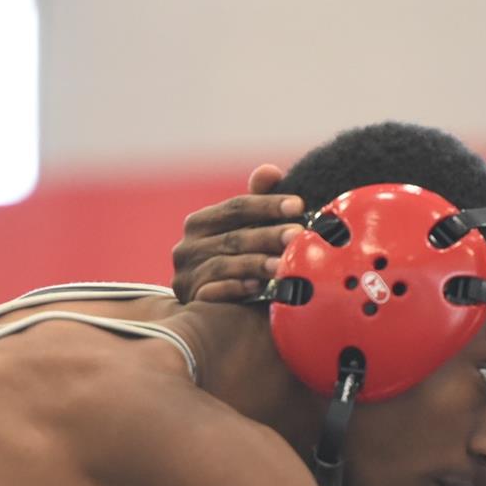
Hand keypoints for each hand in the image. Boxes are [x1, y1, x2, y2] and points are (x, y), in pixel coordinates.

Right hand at [170, 164, 305, 303]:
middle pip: (233, 236)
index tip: (299, 205)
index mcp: (200, 223)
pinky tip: (259, 288)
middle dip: (268, 235)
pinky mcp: (190, 300)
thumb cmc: (234, 264)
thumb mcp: (244, 232)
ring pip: (224, 264)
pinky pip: (213, 291)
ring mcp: (186, 274)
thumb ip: (257, 201)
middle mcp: (187, 246)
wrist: (210, 314)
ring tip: (284, 264)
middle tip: (298, 234)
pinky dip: (236, 288)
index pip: (236, 207)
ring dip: (256, 263)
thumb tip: (270, 171)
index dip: (267, 204)